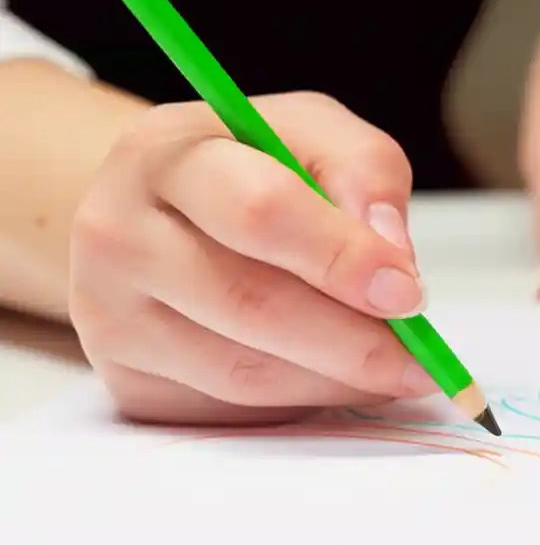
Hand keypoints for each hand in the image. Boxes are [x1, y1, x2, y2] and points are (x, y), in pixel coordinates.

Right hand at [69, 92, 433, 424]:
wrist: (160, 214)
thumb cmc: (250, 167)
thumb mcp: (314, 136)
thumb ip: (366, 174)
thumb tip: (395, 260)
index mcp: (167, 153)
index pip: (260, 211)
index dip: (343, 258)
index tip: (409, 294)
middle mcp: (119, 233)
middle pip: (251, 304)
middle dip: (355, 341)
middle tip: (423, 362)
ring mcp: (111, 316)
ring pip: (245, 372)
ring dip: (338, 381)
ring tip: (397, 371)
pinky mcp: (130, 382)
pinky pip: (233, 409)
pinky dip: (304, 402)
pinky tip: (340, 379)